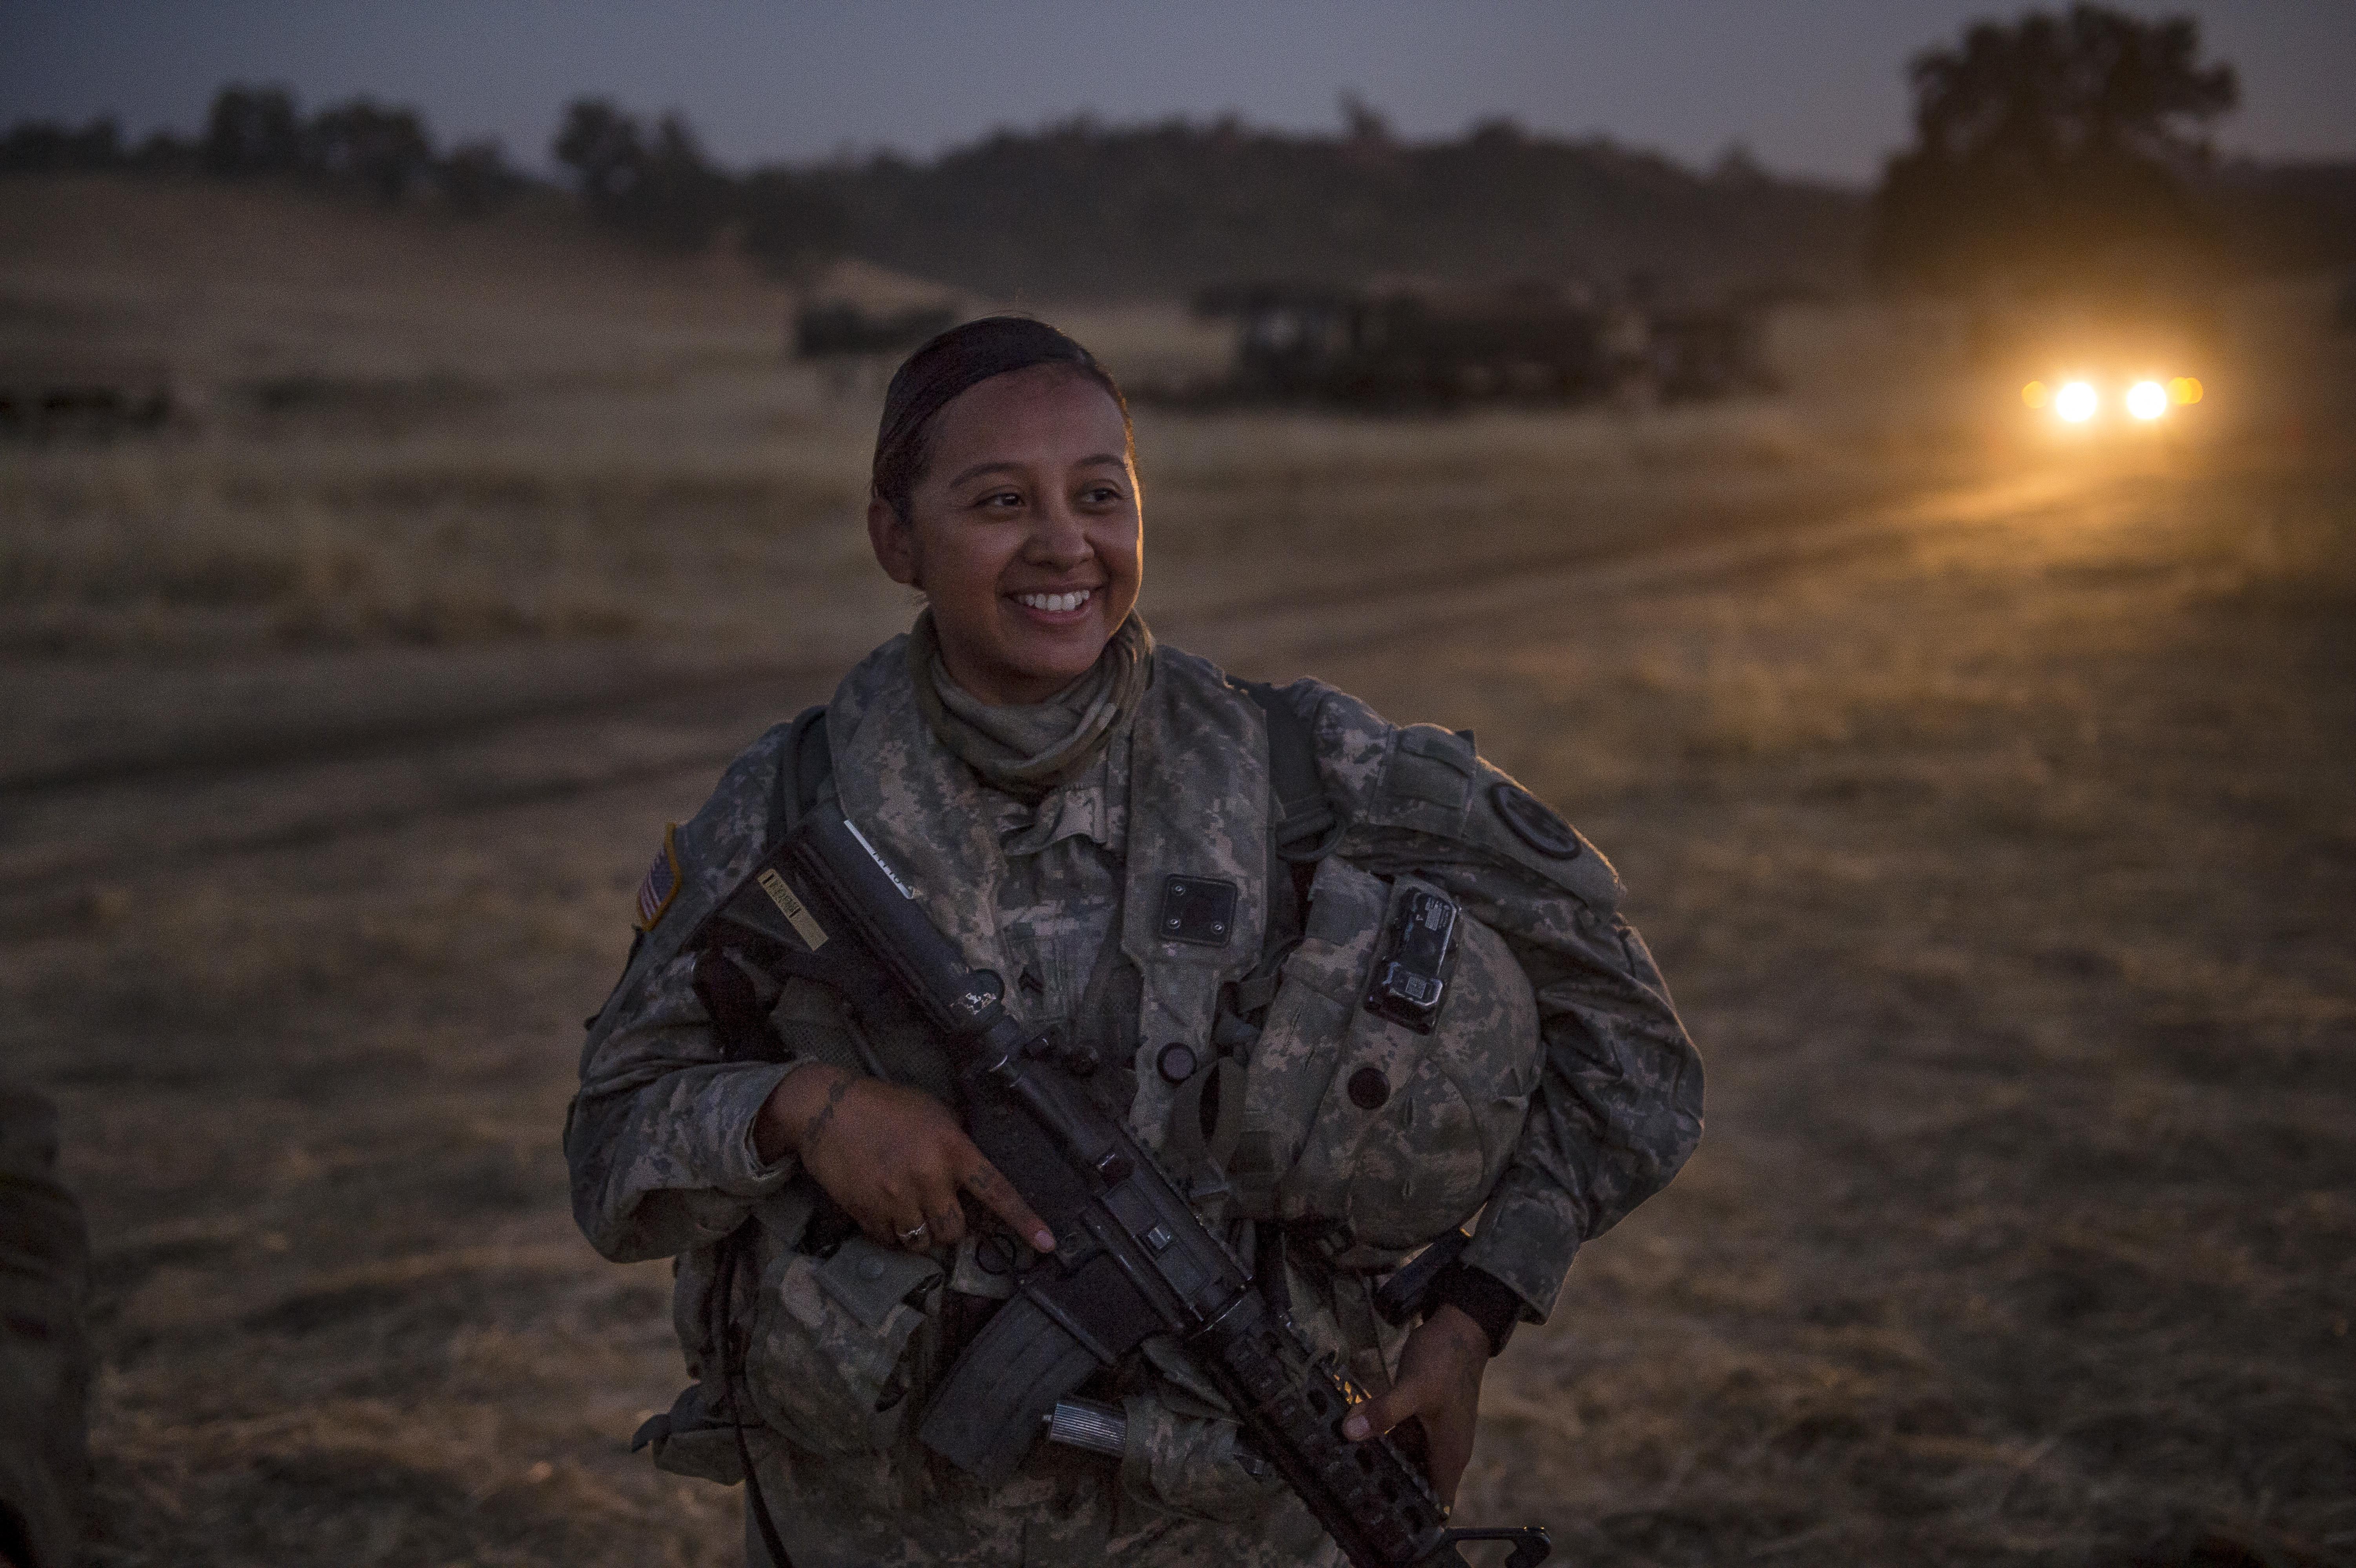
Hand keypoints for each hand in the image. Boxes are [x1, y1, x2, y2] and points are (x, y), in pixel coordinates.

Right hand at [753, 1063, 1054, 1255]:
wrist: (827, 1109)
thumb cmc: (885, 1106)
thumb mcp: (933, 1113)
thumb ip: (957, 1144)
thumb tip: (974, 1177)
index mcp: (952, 1149)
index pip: (997, 1191)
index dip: (1024, 1221)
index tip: (1048, 1245)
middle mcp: (928, 1177)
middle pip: (955, 1231)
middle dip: (951, 1227)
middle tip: (937, 1207)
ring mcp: (896, 1198)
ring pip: (923, 1242)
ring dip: (921, 1233)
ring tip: (909, 1207)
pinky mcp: (867, 1213)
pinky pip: (891, 1241)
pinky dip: (892, 1233)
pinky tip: (884, 1207)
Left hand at [1340, 1303, 1490, 1505]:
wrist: (1459, 1327)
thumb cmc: (1445, 1360)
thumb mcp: (1414, 1387)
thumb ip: (1384, 1411)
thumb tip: (1350, 1432)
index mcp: (1450, 1455)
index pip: (1437, 1504)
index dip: (1414, 1518)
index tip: (1383, 1517)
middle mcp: (1445, 1450)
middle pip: (1417, 1485)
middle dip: (1390, 1490)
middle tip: (1353, 1490)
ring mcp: (1434, 1434)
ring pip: (1406, 1461)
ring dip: (1384, 1463)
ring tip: (1348, 1466)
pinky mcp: (1423, 1417)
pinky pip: (1401, 1439)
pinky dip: (1384, 1440)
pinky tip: (1358, 1436)